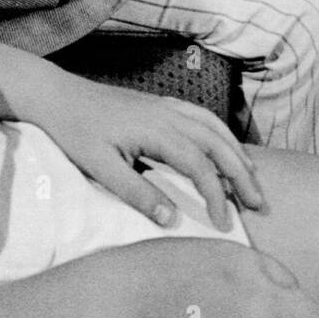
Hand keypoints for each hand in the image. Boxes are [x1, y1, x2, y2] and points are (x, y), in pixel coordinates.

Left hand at [32, 70, 266, 232]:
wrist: (57, 95)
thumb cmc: (75, 131)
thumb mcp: (100, 168)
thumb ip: (137, 193)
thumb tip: (172, 219)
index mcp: (156, 130)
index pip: (200, 165)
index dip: (217, 194)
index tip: (224, 222)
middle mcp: (167, 114)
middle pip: (217, 143)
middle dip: (242, 173)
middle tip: (261, 203)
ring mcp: (164, 105)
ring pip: (213, 126)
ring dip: (236, 151)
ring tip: (253, 177)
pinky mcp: (158, 103)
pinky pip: (200, 115)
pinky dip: (220, 132)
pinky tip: (224, 145)